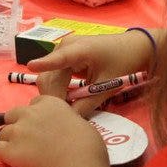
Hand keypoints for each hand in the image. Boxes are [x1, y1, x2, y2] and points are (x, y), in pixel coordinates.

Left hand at [0, 95, 107, 166]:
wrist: (75, 160)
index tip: (44, 126)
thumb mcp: (78, 120)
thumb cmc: (85, 142)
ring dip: (11, 141)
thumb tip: (61, 128)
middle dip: (18, 125)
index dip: (37, 115)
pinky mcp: (9, 149)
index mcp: (49, 102)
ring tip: (25, 154)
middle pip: (12, 114)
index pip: (34, 103)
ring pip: (3, 133)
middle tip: (30, 140)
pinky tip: (16, 161)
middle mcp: (29, 113)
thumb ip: (63, 119)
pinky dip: (4, 155)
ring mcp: (17, 130)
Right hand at [26, 31, 158, 116]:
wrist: (135, 47)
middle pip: (49, 75)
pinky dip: (60, 87)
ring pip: (50, 76)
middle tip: (66, 112)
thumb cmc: (124, 62)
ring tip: (70, 106)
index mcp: (79, 49)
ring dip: (56, 92)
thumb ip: (87, 103)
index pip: (59, 59)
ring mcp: (64, 50)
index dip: (44, 63)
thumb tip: (69, 119)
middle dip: (54, 95)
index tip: (30, 66)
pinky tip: (69, 98)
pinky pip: (55, 74)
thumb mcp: (107, 86)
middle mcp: (67, 46)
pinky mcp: (66, 56)